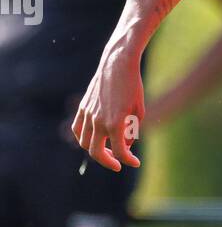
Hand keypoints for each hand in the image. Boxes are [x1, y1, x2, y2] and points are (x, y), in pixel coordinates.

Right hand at [71, 45, 144, 171]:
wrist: (117, 64)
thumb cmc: (133, 86)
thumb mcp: (139, 111)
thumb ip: (132, 132)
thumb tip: (124, 146)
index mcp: (116, 124)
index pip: (120, 152)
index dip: (129, 160)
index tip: (135, 162)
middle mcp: (99, 122)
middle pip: (98, 153)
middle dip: (109, 162)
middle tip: (119, 163)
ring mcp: (88, 115)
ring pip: (85, 143)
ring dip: (96, 150)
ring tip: (108, 150)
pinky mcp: (83, 108)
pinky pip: (78, 129)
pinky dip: (84, 138)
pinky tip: (94, 138)